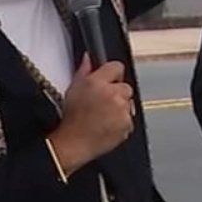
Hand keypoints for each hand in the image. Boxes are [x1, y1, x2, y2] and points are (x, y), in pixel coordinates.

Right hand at [48, 58, 135, 175]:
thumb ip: (84, 70)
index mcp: (98, 82)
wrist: (74, 142)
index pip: (117, 67)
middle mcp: (112, 94)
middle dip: (117, 93)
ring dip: (120, 107)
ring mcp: (121, 110)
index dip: (112, 74)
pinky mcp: (127, 124)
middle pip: (125, 86)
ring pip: (128, 103)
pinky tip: (108, 124)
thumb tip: (88, 58)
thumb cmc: (71, 119)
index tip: (109, 79)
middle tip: (103, 102)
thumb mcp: (73, 89)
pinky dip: (121, 121)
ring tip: (103, 115)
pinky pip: (129, 118)